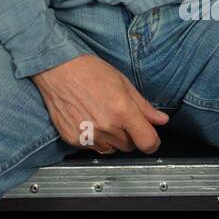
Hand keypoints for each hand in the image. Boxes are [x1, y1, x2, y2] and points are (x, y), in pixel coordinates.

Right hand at [30, 54, 169, 154]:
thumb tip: (161, 120)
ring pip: (110, 149)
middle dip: (127, 134)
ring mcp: (88, 135)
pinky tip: (86, 119)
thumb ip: (143, 106)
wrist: (57, 69)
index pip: (148, 142)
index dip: (152, 141)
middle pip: (129, 146)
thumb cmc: (88, 71)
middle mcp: (106, 126)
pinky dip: (92, 138)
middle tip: (116, 116)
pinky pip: (91, 147)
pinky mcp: (73, 139)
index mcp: (122, 111)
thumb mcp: (122, 83)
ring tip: (99, 116)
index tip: (149, 137)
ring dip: (110, 138)